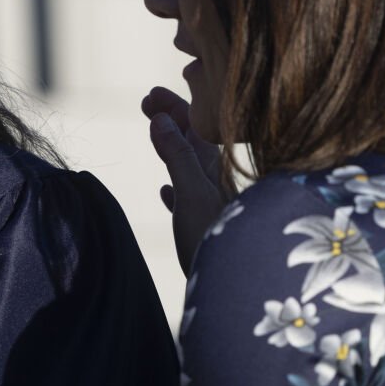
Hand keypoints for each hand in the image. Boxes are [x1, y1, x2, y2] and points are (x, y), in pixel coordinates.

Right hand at [141, 87, 226, 274]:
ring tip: (155, 133)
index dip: (173, 107)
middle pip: (194, 140)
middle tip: (146, 102)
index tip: (150, 94)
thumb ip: (178, 156)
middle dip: (172, 120)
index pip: (194, 126)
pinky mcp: (206, 232)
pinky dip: (175, 189)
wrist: (237, 291)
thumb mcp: (192, 194)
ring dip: (172, 147)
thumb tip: (161, 118)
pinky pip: (188, 200)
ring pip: (192, 166)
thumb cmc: (217, 242)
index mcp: (218, 170)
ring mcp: (214, 207)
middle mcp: (220, 184)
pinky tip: (165, 191)